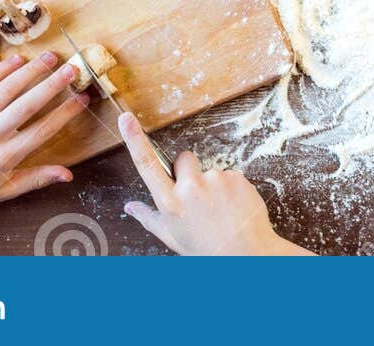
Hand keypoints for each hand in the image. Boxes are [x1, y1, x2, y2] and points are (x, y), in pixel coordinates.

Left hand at [0, 51, 88, 219]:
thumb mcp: (3, 192)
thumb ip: (36, 179)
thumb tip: (69, 175)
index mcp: (5, 157)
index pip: (43, 130)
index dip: (66, 113)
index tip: (83, 98)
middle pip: (28, 104)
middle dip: (53, 84)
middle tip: (73, 68)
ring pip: (6, 89)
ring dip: (30, 71)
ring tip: (50, 57)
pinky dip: (0, 71)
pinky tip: (17, 60)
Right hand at [120, 113, 310, 255]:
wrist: (247, 254)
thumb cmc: (206, 249)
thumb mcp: (173, 237)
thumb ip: (149, 218)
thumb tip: (129, 207)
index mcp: (170, 204)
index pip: (147, 166)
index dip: (135, 140)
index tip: (126, 119)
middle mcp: (190, 189)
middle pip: (183, 159)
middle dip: (188, 171)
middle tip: (198, 196)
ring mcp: (215, 180)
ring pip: (208, 170)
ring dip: (212, 183)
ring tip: (219, 209)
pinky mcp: (236, 177)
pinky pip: (229, 174)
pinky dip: (231, 188)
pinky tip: (233, 207)